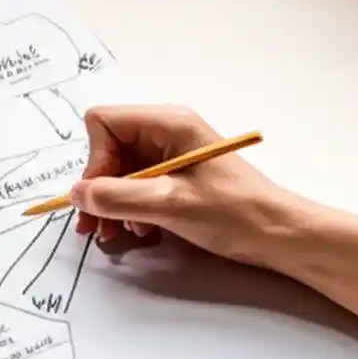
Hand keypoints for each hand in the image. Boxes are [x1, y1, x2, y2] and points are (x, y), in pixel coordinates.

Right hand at [71, 105, 315, 269]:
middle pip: (108, 149)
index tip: (99, 197)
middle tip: (95, 228)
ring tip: (118, 234)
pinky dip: (130, 209)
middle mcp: (166, 131)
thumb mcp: (170, 205)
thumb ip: (118, 197)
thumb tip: (77, 194)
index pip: (104, 123)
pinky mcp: (176, 177)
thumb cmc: (234, 213)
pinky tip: (141, 231)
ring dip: (113, 203)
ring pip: (120, 171)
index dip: (94, 160)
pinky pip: (137, 185)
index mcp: (168, 123)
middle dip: (99, 188)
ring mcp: (171, 154)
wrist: (280, 235)